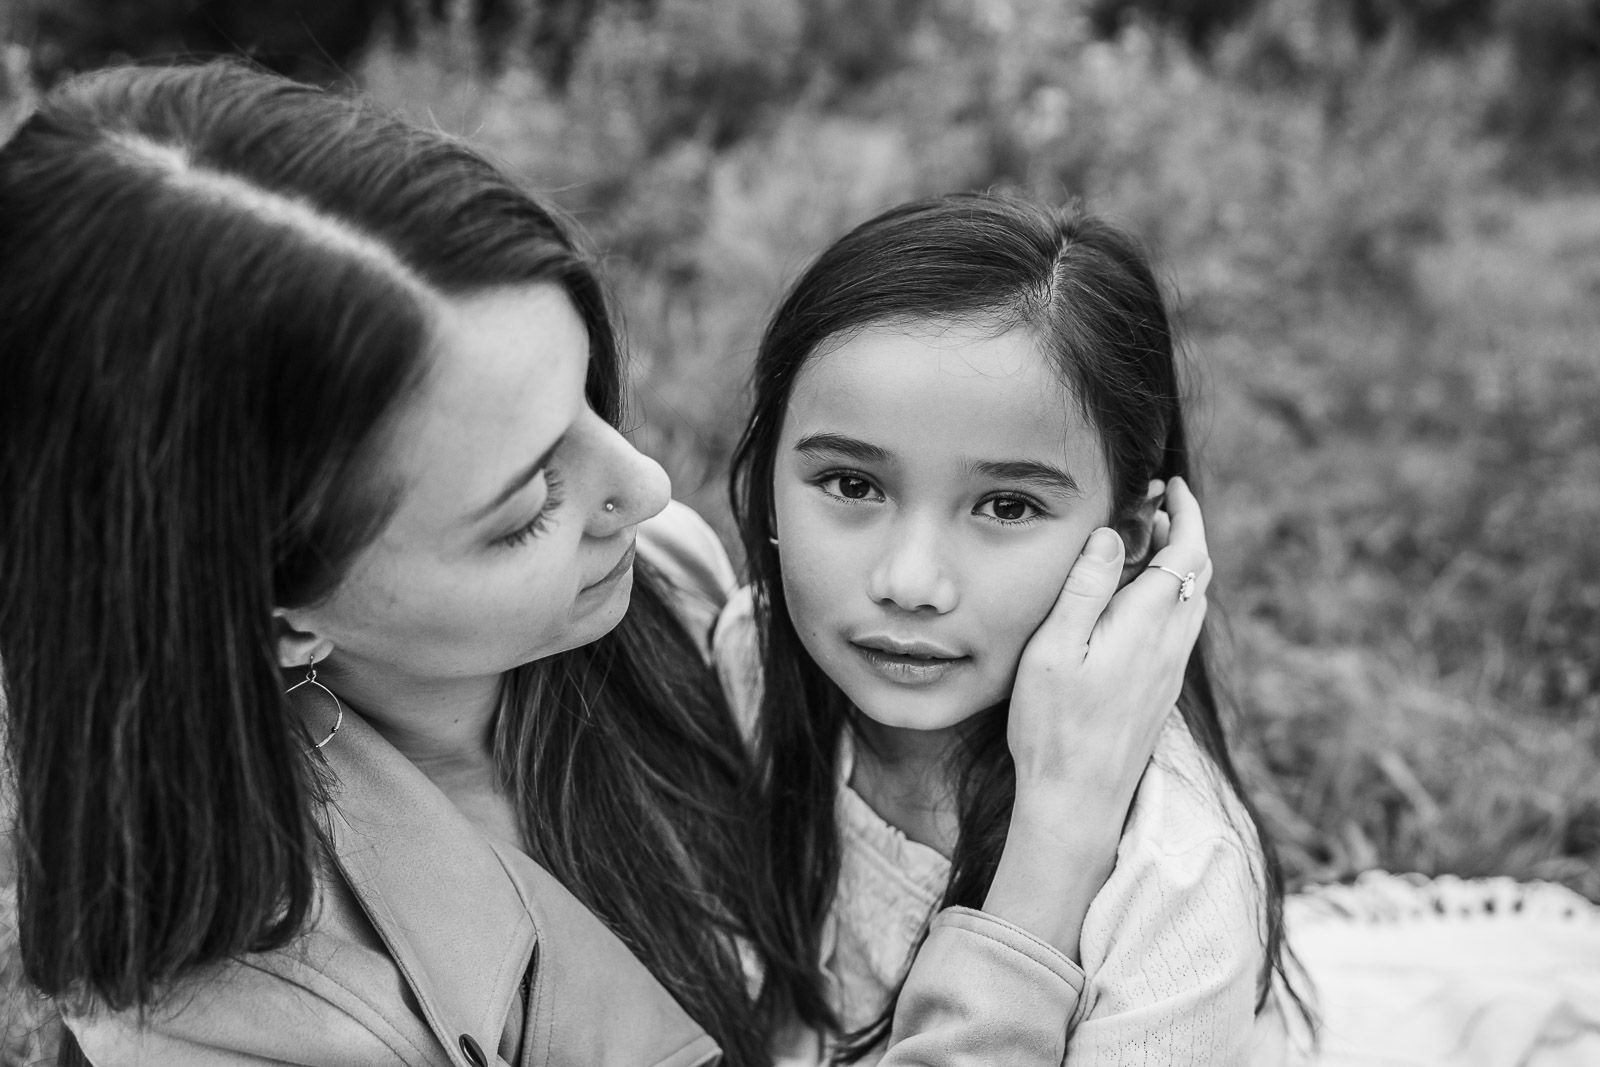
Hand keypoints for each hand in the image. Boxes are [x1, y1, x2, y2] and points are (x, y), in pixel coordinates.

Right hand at [981, 476, 1211, 956]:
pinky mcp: (1161, 693)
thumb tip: (1114, 534)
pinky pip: (1180, 629)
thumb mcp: (1055, 648)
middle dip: (1184, 533)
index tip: (1170, 485)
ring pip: (1192, 602)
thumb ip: (1086, 587)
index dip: (1186, 513)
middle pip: (1198, 574)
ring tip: (1149, 543)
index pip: (1188, 553)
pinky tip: (1138, 603)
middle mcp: (1170, 646)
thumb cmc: (1054, 726)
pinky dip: (1171, 596)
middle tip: (1156, 506)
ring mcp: (1169, 672)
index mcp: (1147, 625)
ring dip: (1180, 565)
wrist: (1077, 800)